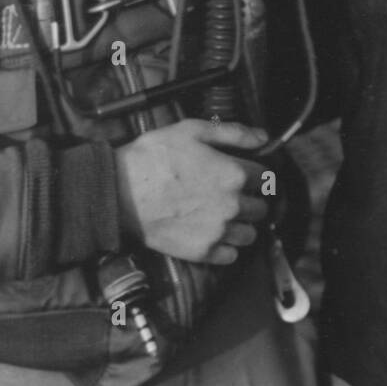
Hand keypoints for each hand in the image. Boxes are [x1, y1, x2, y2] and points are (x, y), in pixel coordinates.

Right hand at [114, 119, 268, 264]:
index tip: (245, 174)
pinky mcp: (203, 252)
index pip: (266, 178)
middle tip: (231, 195)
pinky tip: (211, 233)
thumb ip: (233, 132)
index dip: (256, 174)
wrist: (119, 192)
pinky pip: (231, 255)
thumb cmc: (154, 157)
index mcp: (234, 174)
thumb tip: (264, 137)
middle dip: (251, 200)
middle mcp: (232, 206)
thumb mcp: (192, 130)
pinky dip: (226, 246)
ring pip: (250, 234)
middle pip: (262, 208)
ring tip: (223, 216)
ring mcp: (218, 231)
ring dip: (242, 225)